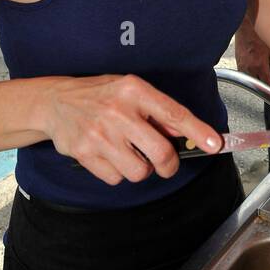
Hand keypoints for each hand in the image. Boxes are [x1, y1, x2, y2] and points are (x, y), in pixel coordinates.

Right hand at [42, 74, 222, 186]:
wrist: (55, 102)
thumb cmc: (99, 95)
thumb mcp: (131, 91)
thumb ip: (158, 111)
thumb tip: (186, 131)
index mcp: (134, 90)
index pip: (174, 114)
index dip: (198, 132)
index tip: (214, 144)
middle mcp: (118, 112)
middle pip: (160, 153)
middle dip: (167, 165)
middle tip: (164, 163)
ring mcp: (100, 134)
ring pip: (139, 172)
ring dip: (140, 169)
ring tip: (128, 154)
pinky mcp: (86, 153)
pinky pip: (116, 179)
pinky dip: (117, 173)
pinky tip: (109, 156)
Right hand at [234, 21, 269, 87]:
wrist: (245, 30)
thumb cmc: (258, 37)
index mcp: (260, 65)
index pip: (267, 81)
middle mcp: (250, 68)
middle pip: (258, 83)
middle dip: (265, 84)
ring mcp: (242, 66)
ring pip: (250, 79)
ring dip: (256, 80)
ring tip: (262, 76)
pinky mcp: (237, 63)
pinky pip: (243, 74)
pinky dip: (249, 74)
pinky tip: (253, 71)